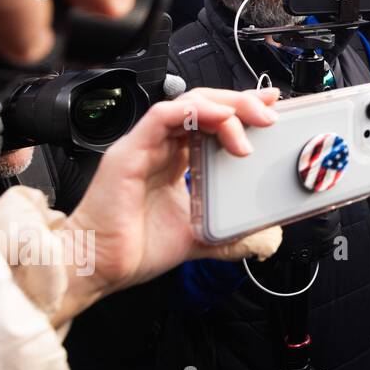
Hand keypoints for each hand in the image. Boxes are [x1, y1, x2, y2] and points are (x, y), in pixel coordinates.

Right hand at [58, 87, 284, 325]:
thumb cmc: (136, 249)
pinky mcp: (130, 152)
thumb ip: (229, 233)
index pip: (210, 120)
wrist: (99, 267)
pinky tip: (222, 118)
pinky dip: (195, 112)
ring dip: (226, 107)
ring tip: (253, 123)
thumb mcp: (198, 236)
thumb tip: (262, 238)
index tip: (270, 108)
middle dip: (240, 102)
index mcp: (174, 159)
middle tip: (269, 113)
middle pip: (203, 104)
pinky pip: (161, 116)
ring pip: (187, 104)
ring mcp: (144, 146)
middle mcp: (159, 147)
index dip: (240, 109)